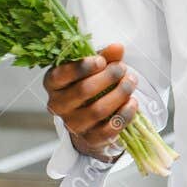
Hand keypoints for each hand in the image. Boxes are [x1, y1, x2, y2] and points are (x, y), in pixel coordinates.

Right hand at [43, 42, 138, 161]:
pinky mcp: (90, 139)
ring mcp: (73, 125)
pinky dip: (124, 115)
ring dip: (119, 94)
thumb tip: (118, 47)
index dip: (82, 67)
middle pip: (84, 91)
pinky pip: (109, 129)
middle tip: (122, 69)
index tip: (101, 61)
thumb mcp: (94, 69)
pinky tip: (132, 103)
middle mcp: (58, 106)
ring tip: (131, 83)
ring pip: (98, 110)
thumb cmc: (90, 87)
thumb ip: (105, 57)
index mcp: (53, 84)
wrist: (91, 121)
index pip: (61, 76)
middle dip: (107, 78)